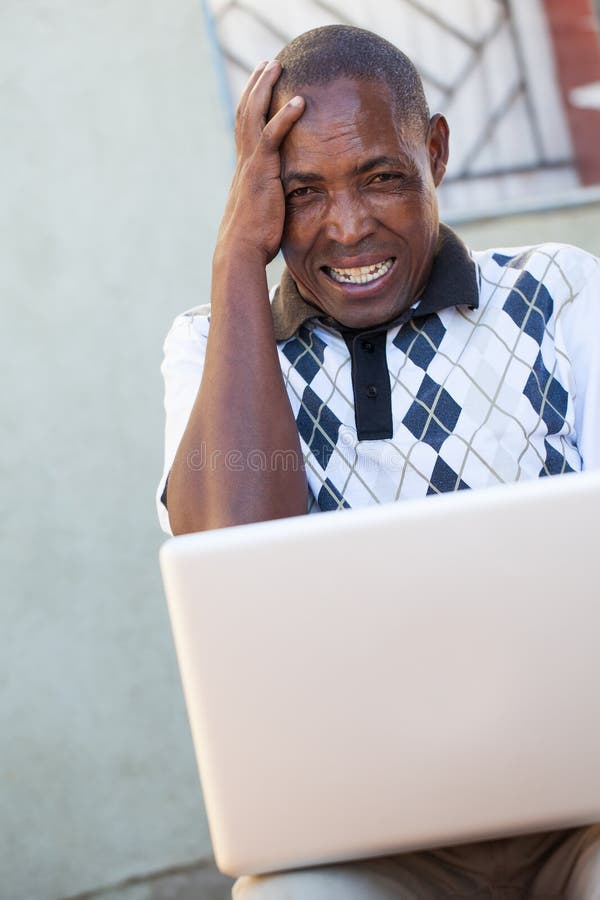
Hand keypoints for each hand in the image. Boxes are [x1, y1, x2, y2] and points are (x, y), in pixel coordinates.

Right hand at [217, 60, 304, 264]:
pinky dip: (284, 117)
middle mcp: (244, 161)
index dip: (253, 104)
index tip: (261, 86)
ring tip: (276, 65)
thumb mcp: (264, 214)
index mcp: (245, 169)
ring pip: (253, 115)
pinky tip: (299, 101)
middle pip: (246, 112)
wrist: (241, 251)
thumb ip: (272, 200)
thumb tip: (284, 205)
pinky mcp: (261, 173)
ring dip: (265, 87)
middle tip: (268, 63)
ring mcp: (251, 165)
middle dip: (256, 85)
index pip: (246, 128)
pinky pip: (272, 137)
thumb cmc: (254, 241)